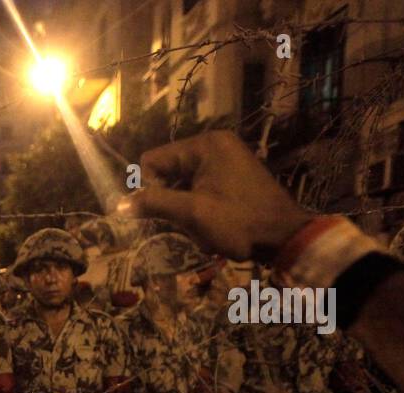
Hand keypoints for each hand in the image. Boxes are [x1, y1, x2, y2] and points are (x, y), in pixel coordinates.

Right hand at [124, 131, 314, 261]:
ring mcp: (226, 160)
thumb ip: (154, 204)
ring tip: (204, 228)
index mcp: (205, 144)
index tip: (165, 212)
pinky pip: (200, 189)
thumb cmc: (238, 221)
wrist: (284, 236)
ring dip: (185, 211)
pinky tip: (213, 226)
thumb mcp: (192, 213)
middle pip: (168, 172)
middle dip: (171, 202)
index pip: (153, 159)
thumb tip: (119, 204)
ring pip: (182, 185)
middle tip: (189, 223)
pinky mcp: (232, 177)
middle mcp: (215, 145)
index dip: (150, 188)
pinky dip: (199, 210)